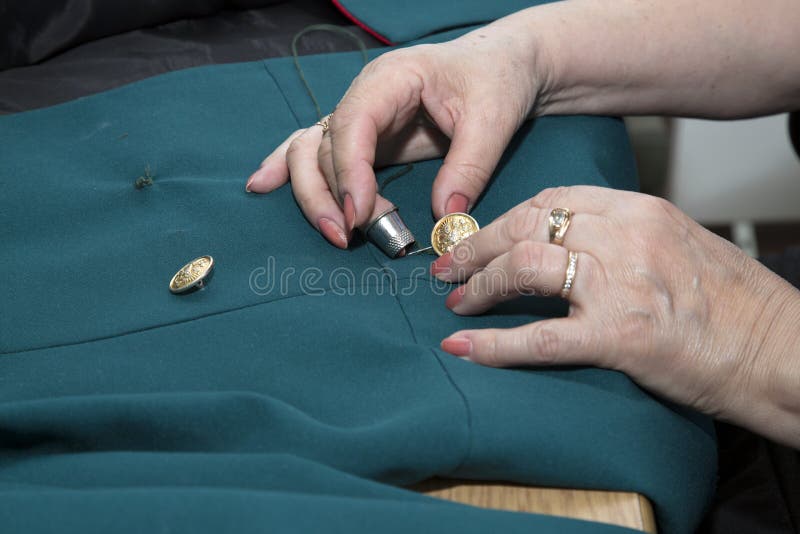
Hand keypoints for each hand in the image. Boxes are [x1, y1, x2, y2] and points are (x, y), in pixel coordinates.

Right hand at [246, 22, 542, 245]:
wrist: (502, 65)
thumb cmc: (497, 81)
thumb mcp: (493, 119)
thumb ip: (469, 168)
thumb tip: (443, 219)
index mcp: (390, 80)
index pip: (352, 124)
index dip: (348, 172)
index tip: (359, 215)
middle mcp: (364, 96)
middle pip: (321, 144)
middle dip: (326, 194)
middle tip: (347, 237)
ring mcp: (360, 118)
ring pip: (311, 152)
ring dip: (313, 195)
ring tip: (333, 233)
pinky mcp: (365, 139)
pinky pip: (316, 150)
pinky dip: (287, 168)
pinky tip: (261, 185)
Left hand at [435, 186, 799, 445]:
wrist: (779, 351)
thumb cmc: (731, 303)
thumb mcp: (676, 243)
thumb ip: (622, 233)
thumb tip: (564, 239)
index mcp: (638, 211)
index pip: (549, 201)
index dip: (502, 220)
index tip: (477, 237)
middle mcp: (626, 238)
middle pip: (526, 228)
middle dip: (476, 248)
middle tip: (447, 268)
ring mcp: (622, 285)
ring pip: (525, 269)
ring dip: (479, 286)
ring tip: (456, 303)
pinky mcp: (621, 336)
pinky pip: (541, 337)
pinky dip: (495, 345)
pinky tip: (464, 348)